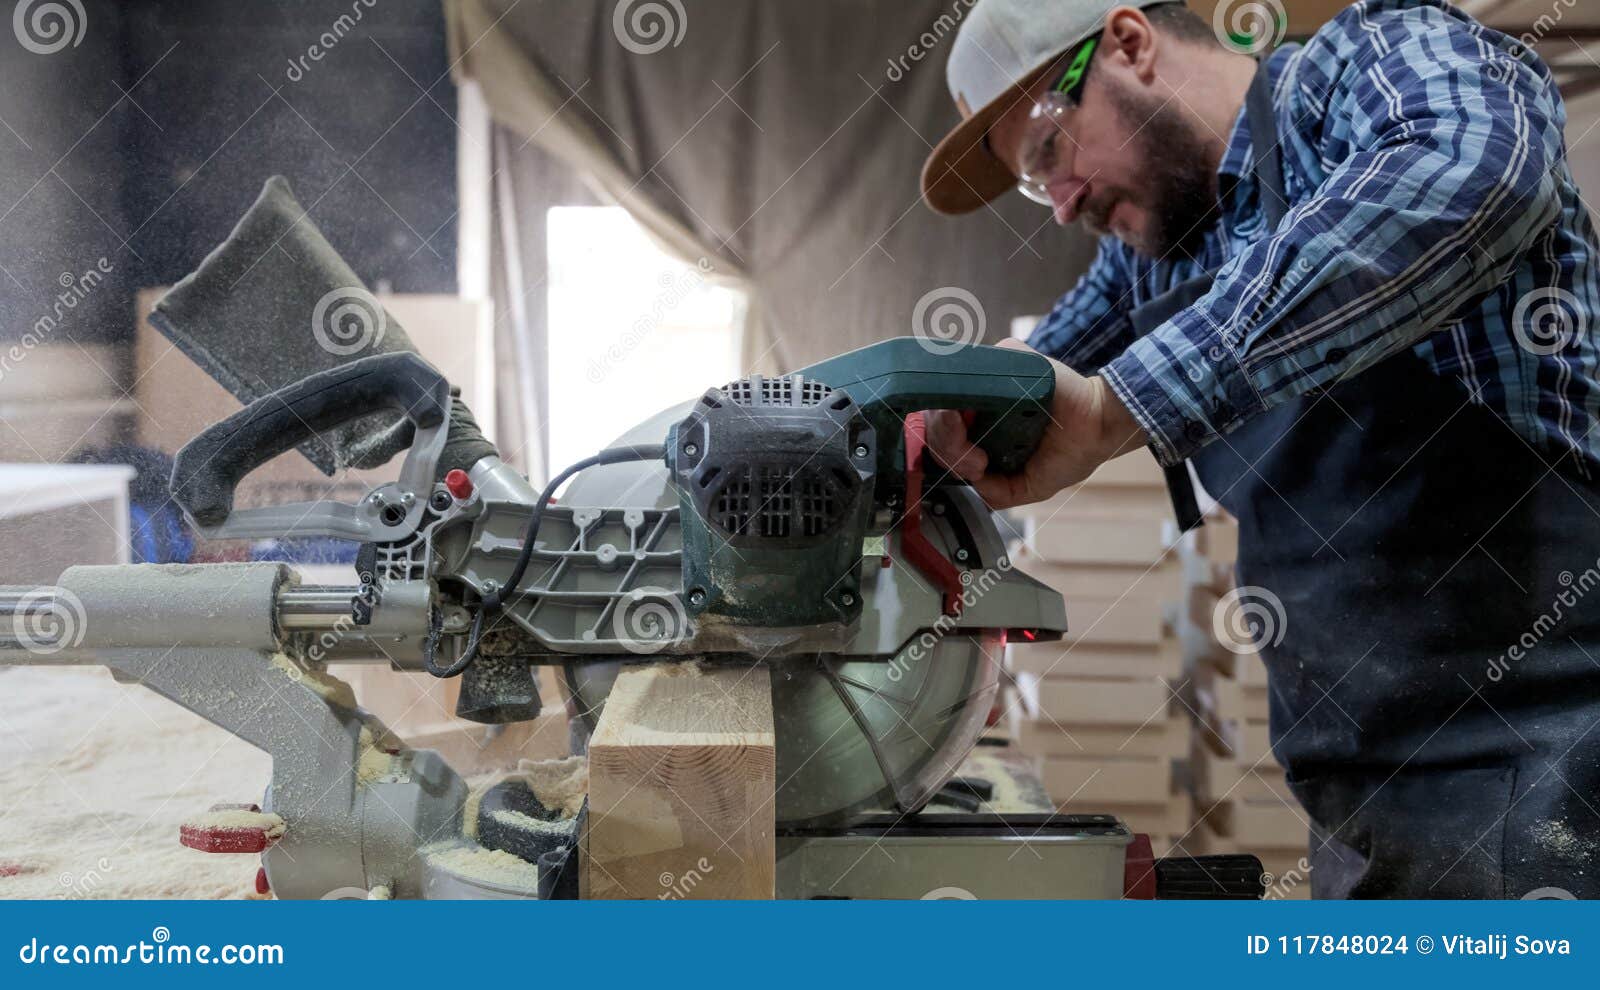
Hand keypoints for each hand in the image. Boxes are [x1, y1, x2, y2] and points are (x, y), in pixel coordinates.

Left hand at [924, 340, 1145, 509]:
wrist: (1102, 426)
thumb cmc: (1069, 452)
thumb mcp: (1031, 487)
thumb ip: (999, 493)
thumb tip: (971, 484)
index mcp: (983, 428)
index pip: (943, 436)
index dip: (947, 453)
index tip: (974, 469)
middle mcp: (983, 402)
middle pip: (937, 418)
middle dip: (948, 447)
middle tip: (976, 463)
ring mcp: (994, 379)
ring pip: (947, 393)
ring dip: (953, 430)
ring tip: (978, 452)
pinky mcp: (1009, 358)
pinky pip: (977, 362)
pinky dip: (975, 388)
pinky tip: (988, 415)